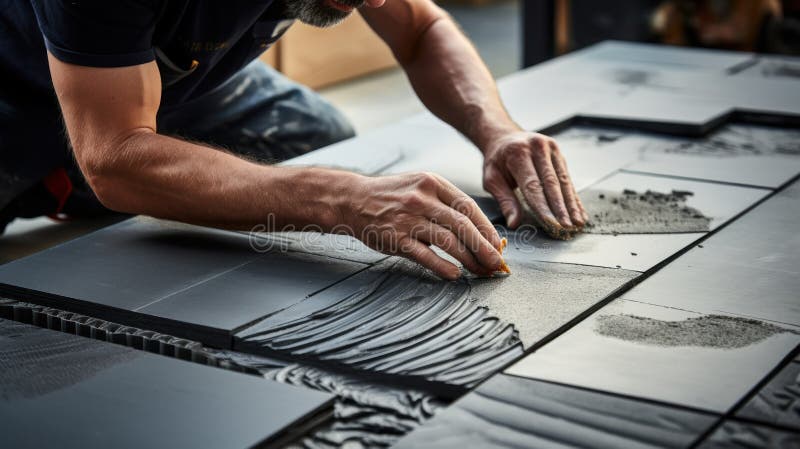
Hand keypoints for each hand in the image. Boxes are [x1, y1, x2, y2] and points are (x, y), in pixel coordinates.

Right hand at [340, 172, 504, 279]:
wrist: (353, 200)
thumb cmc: (392, 196)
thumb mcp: (420, 186)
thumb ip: (446, 204)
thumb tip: (480, 231)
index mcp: (433, 183)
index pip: (468, 207)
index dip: (487, 229)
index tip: (497, 245)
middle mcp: (422, 198)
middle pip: (463, 226)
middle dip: (484, 248)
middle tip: (495, 263)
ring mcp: (408, 218)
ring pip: (448, 242)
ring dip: (469, 260)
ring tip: (479, 271)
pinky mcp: (396, 238)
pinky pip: (426, 256)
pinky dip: (443, 267)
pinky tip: (454, 274)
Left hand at [482, 131, 587, 238]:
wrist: (503, 137)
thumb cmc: (496, 161)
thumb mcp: (492, 179)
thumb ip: (505, 201)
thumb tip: (514, 223)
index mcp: (518, 153)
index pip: (533, 185)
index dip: (544, 207)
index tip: (552, 225)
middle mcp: (537, 148)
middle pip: (552, 183)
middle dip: (561, 208)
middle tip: (568, 227)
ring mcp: (551, 149)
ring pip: (564, 181)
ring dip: (572, 204)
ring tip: (578, 222)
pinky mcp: (559, 154)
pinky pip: (567, 178)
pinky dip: (573, 197)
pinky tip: (579, 211)